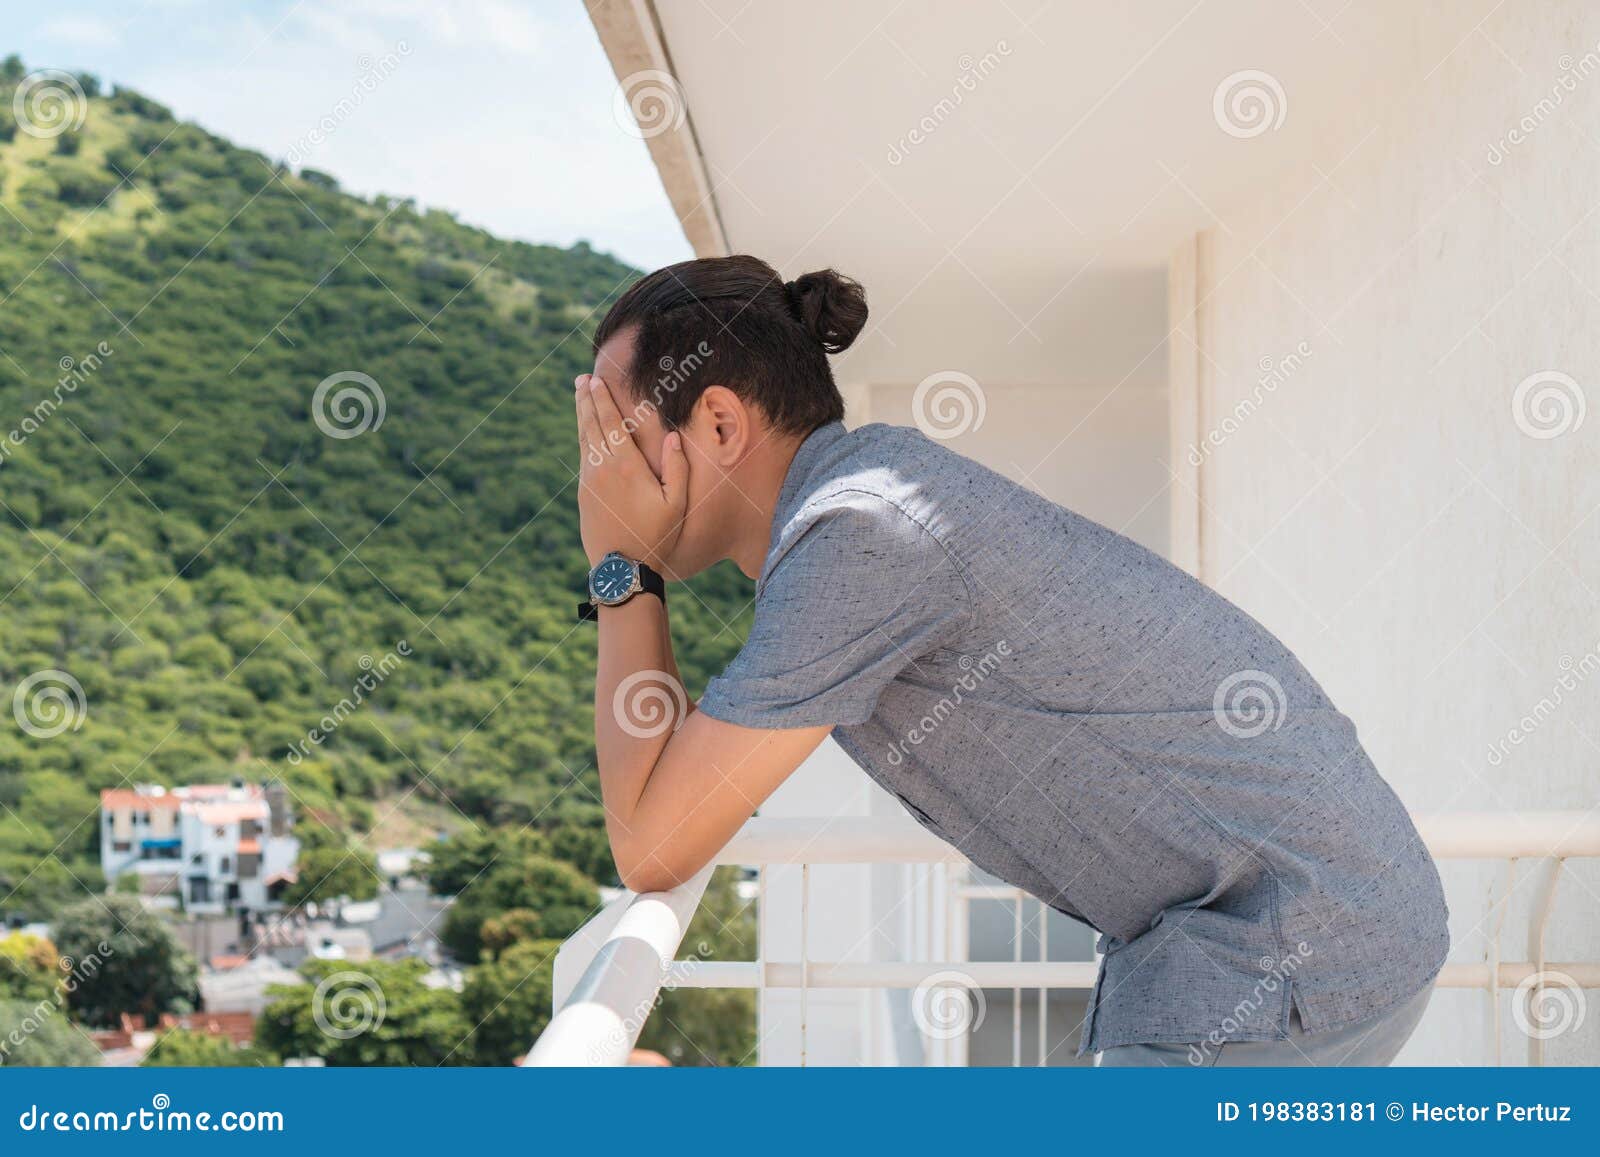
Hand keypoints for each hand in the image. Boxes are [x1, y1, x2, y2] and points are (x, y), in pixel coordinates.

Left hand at [575, 374, 687, 567]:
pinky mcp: (584, 494)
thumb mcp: (677, 504)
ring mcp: (590, 480)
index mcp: (627, 466)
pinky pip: (582, 457)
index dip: (601, 399)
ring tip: (579, 394)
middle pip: (591, 424)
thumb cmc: (656, 536)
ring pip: (583, 439)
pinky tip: (585, 431)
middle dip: (586, 399)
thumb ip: (677, 468)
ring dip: (581, 414)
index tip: (595, 380)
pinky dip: (583, 438)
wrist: (622, 567)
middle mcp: (603, 468)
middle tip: (581, 379)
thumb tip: (672, 436)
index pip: (611, 422)